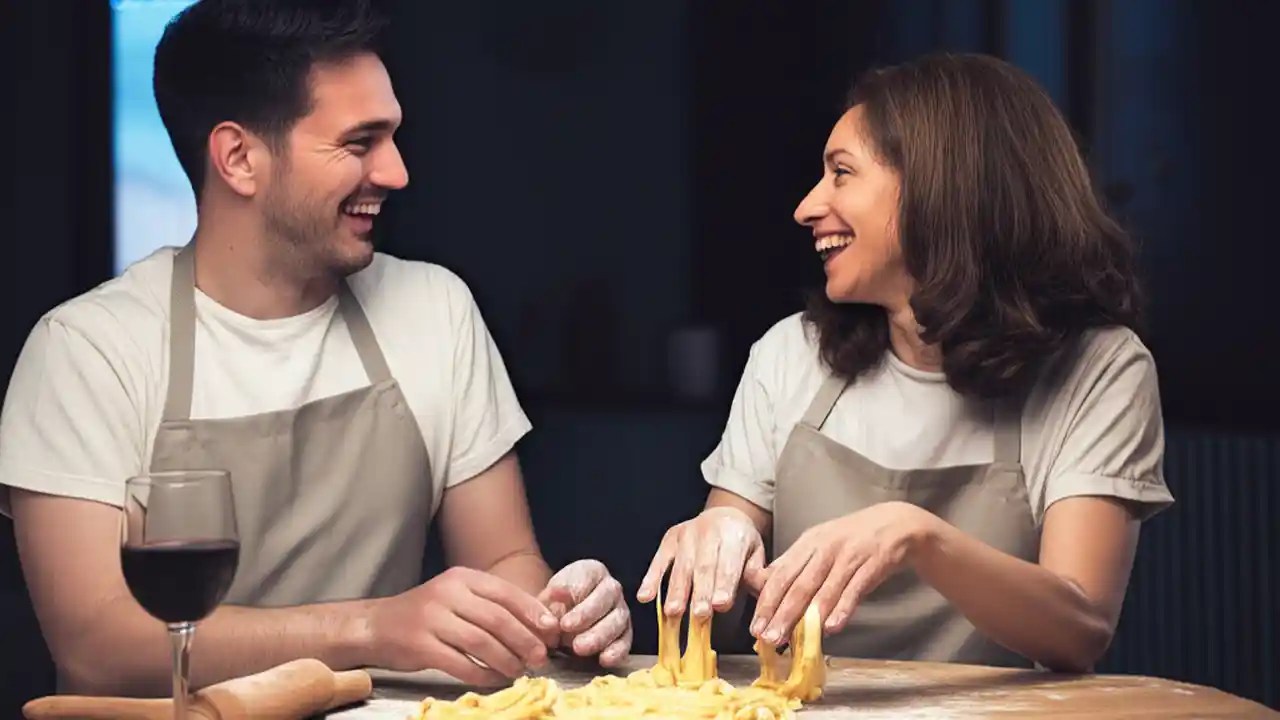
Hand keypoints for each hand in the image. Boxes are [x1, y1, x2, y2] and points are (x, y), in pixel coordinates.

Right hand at [368, 566, 560, 685]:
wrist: (377, 626)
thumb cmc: (427, 614)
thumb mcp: (458, 598)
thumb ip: (492, 606)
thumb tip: (538, 625)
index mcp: (462, 578)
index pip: (506, 593)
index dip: (532, 612)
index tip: (551, 630)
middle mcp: (448, 594)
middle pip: (496, 618)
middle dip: (524, 640)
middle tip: (540, 657)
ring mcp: (432, 619)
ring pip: (480, 642)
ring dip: (506, 660)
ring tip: (520, 671)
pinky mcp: (420, 645)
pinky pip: (460, 663)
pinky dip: (482, 674)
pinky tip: (495, 679)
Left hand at [538, 559, 631, 666]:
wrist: (564, 621)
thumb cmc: (557, 604)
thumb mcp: (549, 596)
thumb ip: (552, 596)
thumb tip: (556, 594)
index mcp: (593, 572)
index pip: (587, 577)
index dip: (574, 592)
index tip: (560, 604)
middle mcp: (612, 588)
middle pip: (605, 598)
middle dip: (585, 614)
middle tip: (566, 628)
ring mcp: (621, 610)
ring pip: (617, 621)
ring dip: (598, 635)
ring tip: (578, 648)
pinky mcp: (625, 633)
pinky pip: (625, 641)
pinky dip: (617, 651)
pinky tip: (604, 659)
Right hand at [637, 506, 765, 619]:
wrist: (723, 516)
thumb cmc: (740, 543)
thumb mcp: (755, 553)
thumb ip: (757, 575)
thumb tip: (765, 596)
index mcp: (734, 535)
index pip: (729, 563)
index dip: (724, 585)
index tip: (721, 605)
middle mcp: (708, 532)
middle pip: (703, 566)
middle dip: (700, 592)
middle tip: (698, 614)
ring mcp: (686, 534)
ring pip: (681, 566)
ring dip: (676, 591)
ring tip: (673, 612)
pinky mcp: (669, 539)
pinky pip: (659, 561)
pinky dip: (651, 579)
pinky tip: (646, 596)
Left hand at [752, 501, 934, 644]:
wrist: (897, 523)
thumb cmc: (853, 538)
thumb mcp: (820, 543)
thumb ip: (795, 563)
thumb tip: (764, 584)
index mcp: (809, 542)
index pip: (781, 573)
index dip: (767, 600)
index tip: (755, 625)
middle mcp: (826, 547)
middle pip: (798, 583)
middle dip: (780, 612)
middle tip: (766, 637)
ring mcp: (850, 555)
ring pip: (823, 588)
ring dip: (805, 616)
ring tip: (790, 638)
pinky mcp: (873, 564)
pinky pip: (854, 589)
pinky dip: (841, 608)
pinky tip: (830, 627)